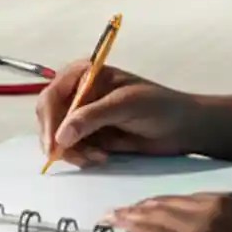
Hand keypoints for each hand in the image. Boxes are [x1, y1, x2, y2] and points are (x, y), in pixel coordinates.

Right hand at [35, 60, 200, 166]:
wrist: (182, 128)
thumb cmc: (158, 106)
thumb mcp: (125, 105)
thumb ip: (92, 117)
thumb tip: (61, 136)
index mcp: (83, 74)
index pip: (52, 96)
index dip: (49, 121)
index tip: (55, 145)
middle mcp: (78, 93)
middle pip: (49, 118)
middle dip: (59, 140)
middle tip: (79, 157)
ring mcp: (83, 115)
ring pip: (58, 137)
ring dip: (73, 151)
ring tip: (98, 157)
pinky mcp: (90, 135)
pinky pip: (72, 148)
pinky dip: (81, 156)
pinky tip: (101, 157)